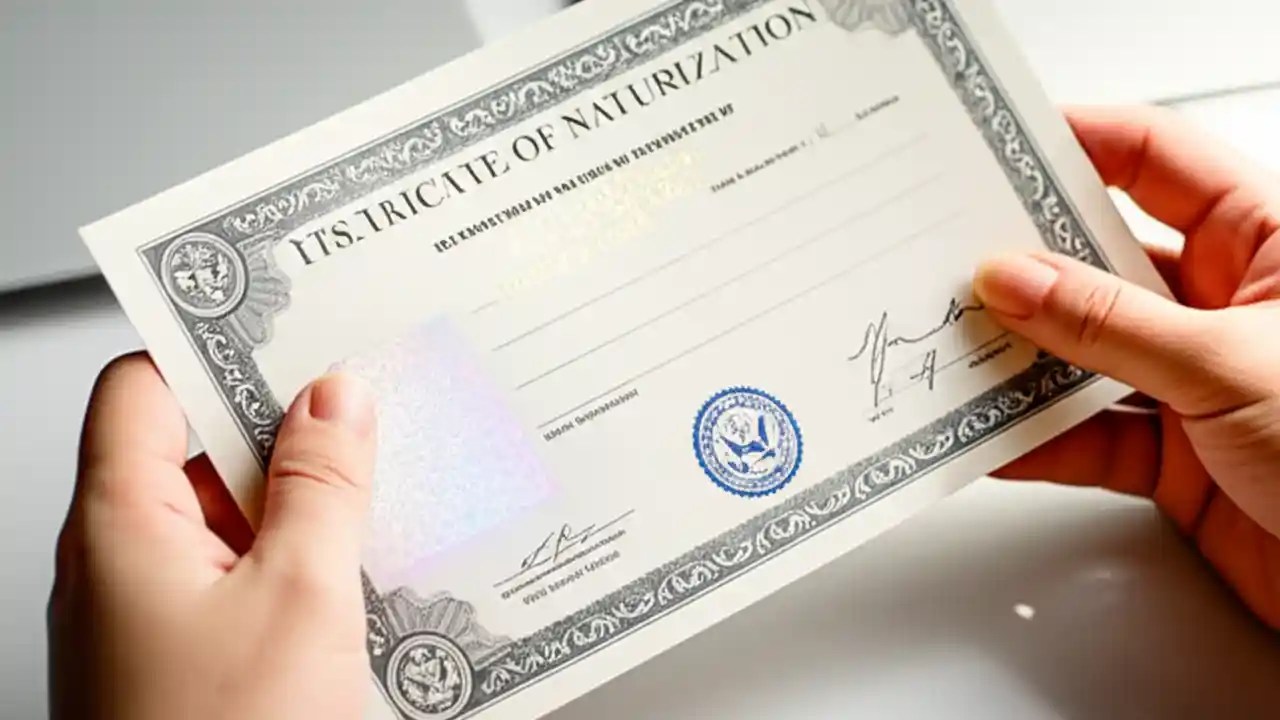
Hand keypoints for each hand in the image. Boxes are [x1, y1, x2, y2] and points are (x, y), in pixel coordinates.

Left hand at [49, 354, 377, 719]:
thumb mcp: (301, 597)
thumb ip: (320, 486)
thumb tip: (335, 403)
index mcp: (121, 527)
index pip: (145, 389)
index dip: (215, 351)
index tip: (293, 341)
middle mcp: (118, 566)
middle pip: (197, 455)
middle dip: (284, 444)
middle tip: (359, 441)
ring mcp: (147, 619)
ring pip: (227, 526)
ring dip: (299, 521)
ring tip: (366, 536)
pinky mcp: (180, 661)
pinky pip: (236, 586)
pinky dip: (291, 578)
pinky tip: (350, 599)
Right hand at [974, 105, 1279, 627]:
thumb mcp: (1229, 364)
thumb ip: (1109, 323)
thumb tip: (1014, 277)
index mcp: (1267, 246)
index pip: (1156, 161)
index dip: (1078, 144)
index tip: (997, 148)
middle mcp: (1226, 306)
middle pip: (1102, 261)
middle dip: (1026, 263)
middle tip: (953, 260)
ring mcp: (1197, 383)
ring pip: (1085, 354)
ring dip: (1022, 360)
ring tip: (958, 352)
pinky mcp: (1178, 460)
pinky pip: (1088, 437)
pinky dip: (1038, 441)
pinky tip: (992, 435)